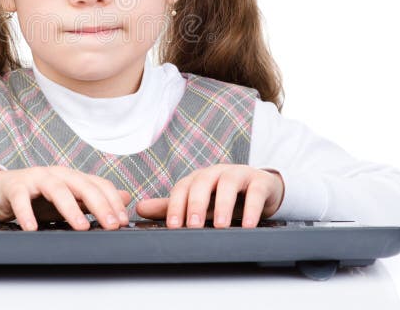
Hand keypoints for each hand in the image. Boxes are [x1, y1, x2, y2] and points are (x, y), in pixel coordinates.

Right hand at [0, 166, 131, 230]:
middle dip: (99, 204)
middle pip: (82, 185)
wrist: (3, 189)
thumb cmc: (38, 196)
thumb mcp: (70, 198)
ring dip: (70, 208)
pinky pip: (21, 198)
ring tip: (81, 226)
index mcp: (73, 177)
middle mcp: (57, 174)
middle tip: (110, 224)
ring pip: (57, 189)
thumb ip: (95, 199)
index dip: (112, 201)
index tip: (122, 221)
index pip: (98, 185)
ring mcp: (36, 178)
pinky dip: (26, 212)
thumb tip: (126, 198)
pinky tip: (32, 227)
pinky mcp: (15, 186)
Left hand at [135, 164, 284, 228]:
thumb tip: (139, 208)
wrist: (260, 189)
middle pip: (202, 182)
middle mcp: (216, 173)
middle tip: (193, 225)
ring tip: (220, 226)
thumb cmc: (223, 198)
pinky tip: (248, 224)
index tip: (172, 226)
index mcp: (198, 178)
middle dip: (196, 203)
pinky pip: (255, 191)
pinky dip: (252, 207)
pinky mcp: (260, 181)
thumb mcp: (199, 204)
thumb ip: (171, 206)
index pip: (182, 188)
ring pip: (228, 184)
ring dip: (223, 205)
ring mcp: (238, 174)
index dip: (175, 205)